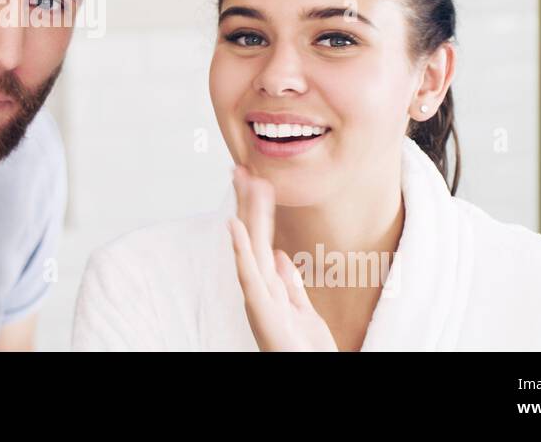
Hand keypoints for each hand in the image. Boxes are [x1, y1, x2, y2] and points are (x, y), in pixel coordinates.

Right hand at [227, 165, 338, 351]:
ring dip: (246, 213)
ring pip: (251, 246)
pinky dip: (240, 249)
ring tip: (244, 182)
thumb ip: (290, 284)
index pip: (263, 239)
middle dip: (248, 202)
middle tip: (242, 168)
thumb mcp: (303, 312)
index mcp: (271, 286)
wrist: (306, 372)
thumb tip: (280, 255)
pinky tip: (234, 225)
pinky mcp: (261, 310)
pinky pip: (249, 274)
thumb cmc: (303, 351)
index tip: (256, 179)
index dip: (259, 210)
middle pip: (254, 236)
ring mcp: (259, 298)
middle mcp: (261, 289)